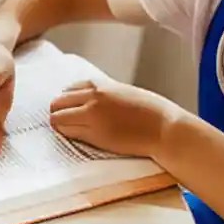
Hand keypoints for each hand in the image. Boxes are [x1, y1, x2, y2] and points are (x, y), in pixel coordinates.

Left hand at [49, 79, 181, 157]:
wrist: (165, 129)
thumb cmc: (153, 113)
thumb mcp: (126, 94)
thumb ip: (106, 95)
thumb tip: (90, 101)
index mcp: (103, 85)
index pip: (69, 88)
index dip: (67, 100)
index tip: (69, 108)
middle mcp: (94, 98)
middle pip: (57, 102)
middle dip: (58, 112)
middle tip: (64, 121)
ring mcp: (92, 116)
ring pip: (57, 118)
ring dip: (60, 125)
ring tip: (70, 131)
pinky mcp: (94, 134)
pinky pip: (68, 133)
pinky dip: (68, 135)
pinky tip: (78, 137)